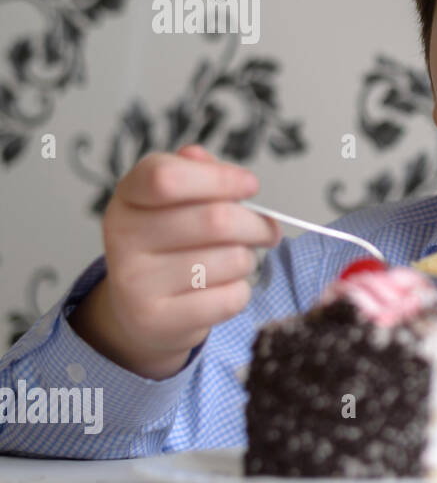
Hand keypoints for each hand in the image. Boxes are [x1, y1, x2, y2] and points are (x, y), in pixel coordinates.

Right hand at [88, 143, 280, 376]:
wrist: (141, 311)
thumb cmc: (171, 245)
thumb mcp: (175, 202)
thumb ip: (198, 175)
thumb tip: (210, 163)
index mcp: (128, 198)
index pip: (167, 177)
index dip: (221, 178)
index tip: (250, 185)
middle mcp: (123, 238)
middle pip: (216, 220)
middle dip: (256, 224)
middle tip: (266, 230)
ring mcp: (136, 282)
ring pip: (231, 260)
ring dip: (247, 259)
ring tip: (233, 261)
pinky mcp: (157, 319)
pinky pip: (230, 298)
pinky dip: (240, 292)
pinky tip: (221, 289)